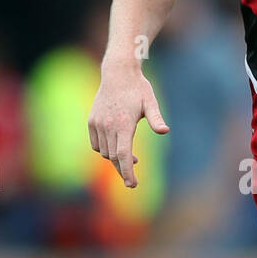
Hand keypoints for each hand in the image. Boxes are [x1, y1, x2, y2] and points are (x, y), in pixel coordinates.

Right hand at [87, 63, 168, 187]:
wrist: (117, 73)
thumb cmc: (138, 88)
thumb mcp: (151, 102)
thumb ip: (156, 118)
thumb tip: (165, 131)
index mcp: (123, 124)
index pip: (123, 155)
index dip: (127, 172)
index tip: (133, 184)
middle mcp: (108, 126)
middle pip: (114, 157)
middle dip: (123, 171)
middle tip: (132, 181)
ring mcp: (97, 123)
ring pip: (104, 152)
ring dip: (116, 159)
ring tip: (132, 158)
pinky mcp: (91, 121)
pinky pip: (95, 144)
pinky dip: (104, 150)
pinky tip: (116, 147)